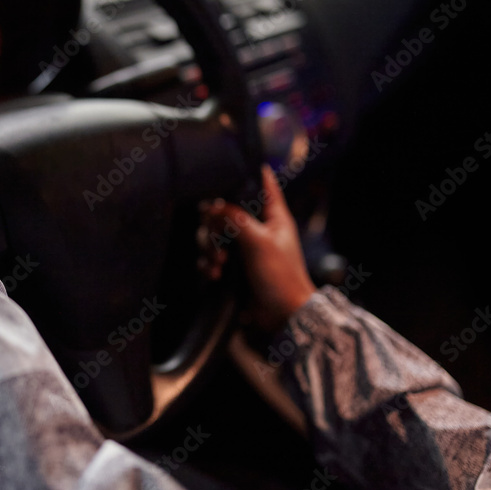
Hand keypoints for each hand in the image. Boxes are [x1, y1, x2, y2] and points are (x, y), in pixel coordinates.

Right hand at [197, 165, 315, 330]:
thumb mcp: (259, 243)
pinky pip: (210, 256)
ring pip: (213, 233)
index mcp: (272, 216)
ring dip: (209, 248)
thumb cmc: (282, 278)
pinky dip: (208, 264)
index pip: (262, 184)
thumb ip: (235, 219)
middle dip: (213, 225)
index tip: (226, 173)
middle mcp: (256, 228)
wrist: (282, 316)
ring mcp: (243, 247)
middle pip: (224, 209)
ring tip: (217, 264)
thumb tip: (212, 205)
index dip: (247, 174)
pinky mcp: (232, 266)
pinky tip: (214, 275)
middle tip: (217, 241)